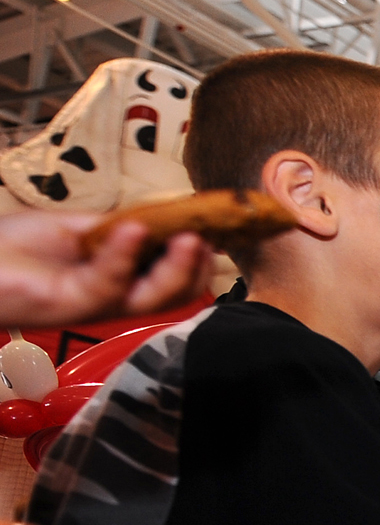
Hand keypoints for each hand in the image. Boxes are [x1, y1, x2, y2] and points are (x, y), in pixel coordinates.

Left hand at [0, 212, 211, 328]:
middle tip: (206, 236)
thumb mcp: (74, 227)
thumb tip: (158, 218)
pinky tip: (132, 228)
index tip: (214, 227)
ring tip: (189, 237)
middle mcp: (114, 297)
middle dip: (198, 268)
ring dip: (176, 267)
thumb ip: (113, 227)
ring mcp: (95, 305)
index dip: (199, 257)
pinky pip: (109, 284)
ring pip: (154, 298)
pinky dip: (124, 254)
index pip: (174, 276)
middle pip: (176, 296)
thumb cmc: (8, 247)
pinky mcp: (73, 306)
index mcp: (118, 277)